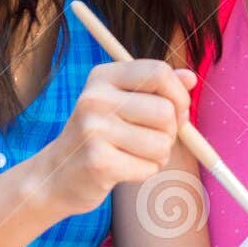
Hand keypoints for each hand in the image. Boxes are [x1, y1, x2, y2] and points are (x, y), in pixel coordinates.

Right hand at [32, 60, 195, 216]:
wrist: (56, 174)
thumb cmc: (100, 136)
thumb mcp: (124, 102)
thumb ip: (158, 88)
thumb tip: (191, 78)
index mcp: (103, 76)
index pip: (159, 72)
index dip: (179, 96)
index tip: (177, 112)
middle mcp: (95, 98)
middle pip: (165, 111)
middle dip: (170, 131)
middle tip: (152, 139)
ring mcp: (94, 129)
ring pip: (161, 143)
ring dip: (158, 155)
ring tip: (134, 154)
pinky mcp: (98, 162)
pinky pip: (149, 168)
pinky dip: (145, 172)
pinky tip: (123, 169)